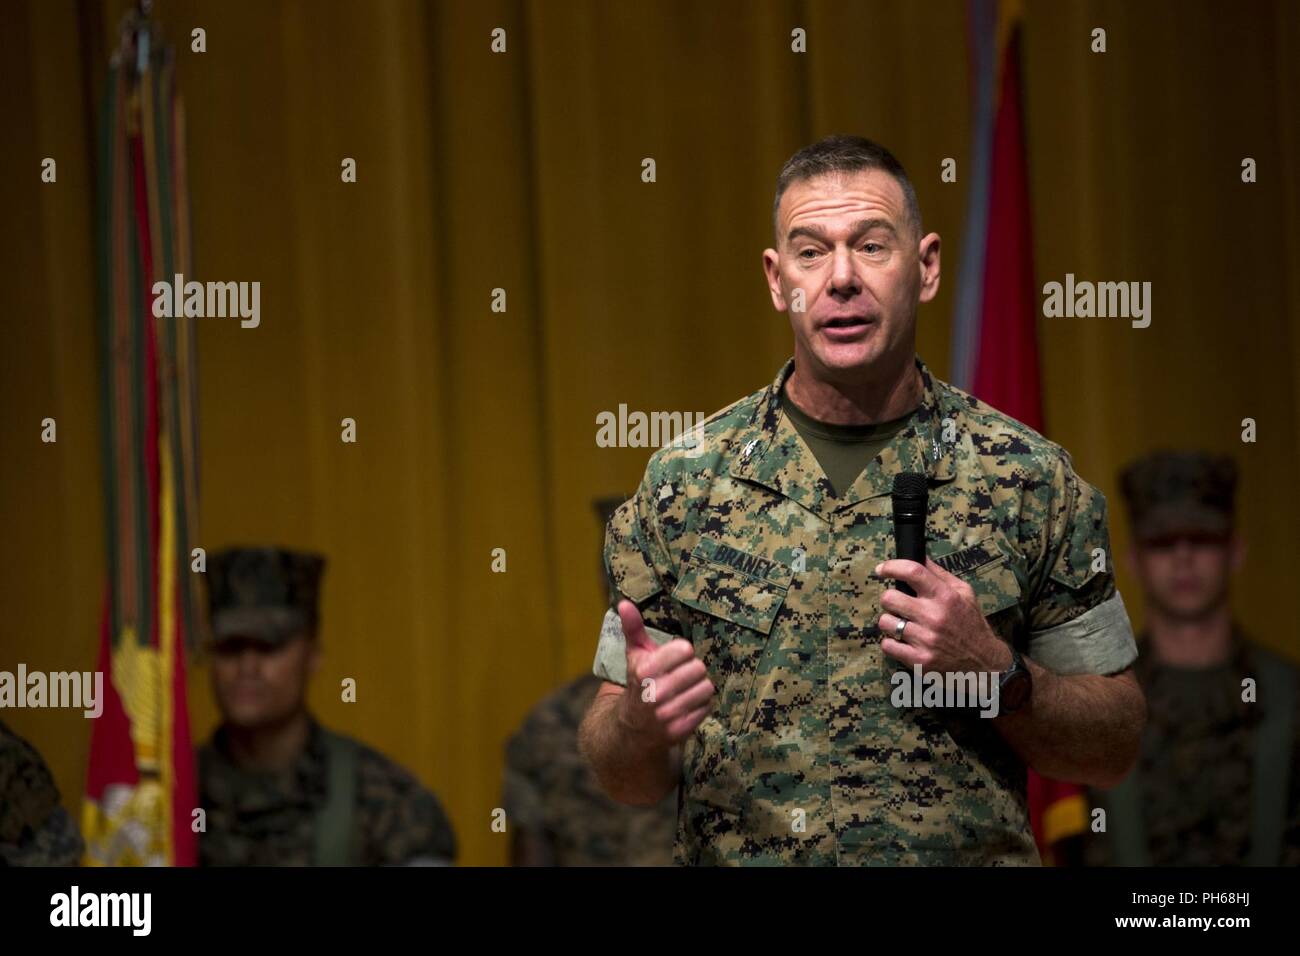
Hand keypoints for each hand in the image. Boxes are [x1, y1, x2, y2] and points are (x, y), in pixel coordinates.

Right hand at [617, 599, 714, 744]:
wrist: (631, 728)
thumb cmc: (638, 683)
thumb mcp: (634, 654)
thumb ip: (632, 627)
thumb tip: (624, 602)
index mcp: (644, 671)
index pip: (685, 649)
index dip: (682, 652)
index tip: (674, 658)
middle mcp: (655, 694)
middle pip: (699, 668)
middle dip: (692, 669)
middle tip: (682, 674)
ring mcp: (668, 714)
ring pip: (706, 688)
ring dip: (699, 686)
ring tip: (686, 688)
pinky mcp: (680, 730)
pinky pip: (707, 707)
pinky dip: (701, 704)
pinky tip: (687, 703)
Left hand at [876, 557, 1011, 673]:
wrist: (983, 661)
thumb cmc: (971, 623)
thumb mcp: (964, 593)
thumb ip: (940, 575)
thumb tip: (918, 556)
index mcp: (945, 596)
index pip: (912, 572)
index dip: (891, 567)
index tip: (882, 569)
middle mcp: (934, 617)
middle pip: (889, 598)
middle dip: (890, 599)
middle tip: (898, 604)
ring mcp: (926, 640)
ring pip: (885, 622)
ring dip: (890, 622)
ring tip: (903, 625)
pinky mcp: (919, 661)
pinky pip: (887, 645)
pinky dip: (891, 643)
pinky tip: (903, 641)